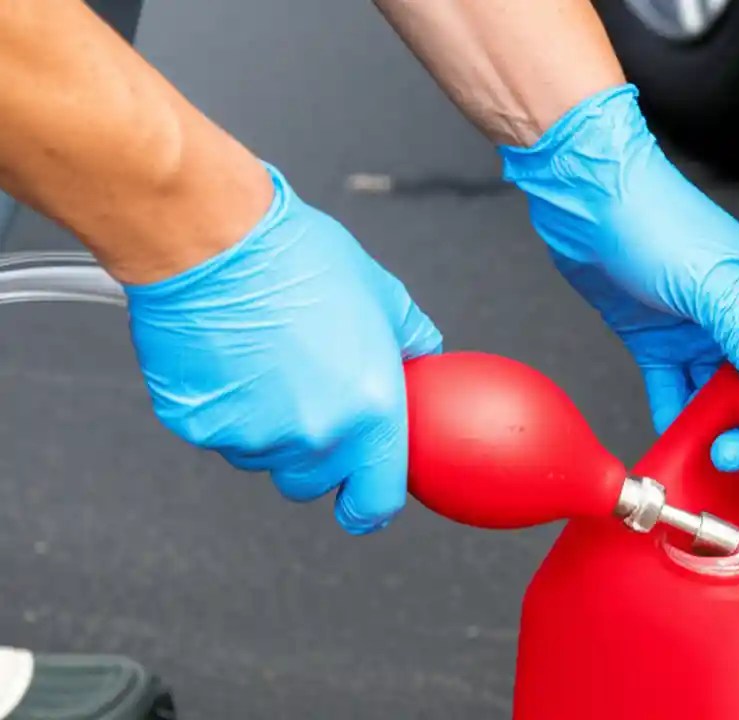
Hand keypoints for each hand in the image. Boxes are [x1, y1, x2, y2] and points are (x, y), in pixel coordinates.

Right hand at [124, 164, 441, 533]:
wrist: (217, 240)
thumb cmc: (303, 261)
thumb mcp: (383, 297)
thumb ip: (412, 343)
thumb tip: (424, 361)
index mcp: (371, 413)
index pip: (376, 500)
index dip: (368, 506)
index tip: (362, 503)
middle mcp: (315, 437)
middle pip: (313, 481)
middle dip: (314, 454)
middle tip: (306, 397)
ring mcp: (252, 437)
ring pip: (263, 458)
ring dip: (267, 431)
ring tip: (264, 362)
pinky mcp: (199, 426)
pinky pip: (219, 435)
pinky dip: (224, 410)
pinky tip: (226, 359)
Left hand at [500, 84, 738, 481]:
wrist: (587, 199)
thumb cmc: (653, 218)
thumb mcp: (712, 285)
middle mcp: (732, 319)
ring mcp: (692, 331)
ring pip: (715, 395)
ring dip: (718, 428)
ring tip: (715, 454)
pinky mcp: (654, 340)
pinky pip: (671, 389)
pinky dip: (676, 415)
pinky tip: (677, 438)